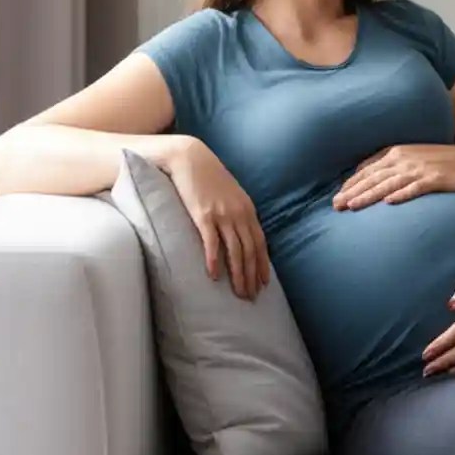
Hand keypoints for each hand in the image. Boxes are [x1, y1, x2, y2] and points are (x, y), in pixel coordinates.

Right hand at [164, 137, 269, 300]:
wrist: (190, 158)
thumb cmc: (209, 177)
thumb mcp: (232, 194)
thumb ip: (238, 212)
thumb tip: (242, 233)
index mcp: (247, 210)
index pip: (259, 243)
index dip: (262, 264)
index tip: (263, 283)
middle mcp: (239, 214)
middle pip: (249, 251)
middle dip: (251, 276)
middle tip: (251, 297)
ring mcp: (222, 215)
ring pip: (235, 251)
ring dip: (238, 274)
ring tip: (238, 292)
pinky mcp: (203, 215)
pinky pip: (211, 242)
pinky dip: (214, 260)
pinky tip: (214, 276)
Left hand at [333, 143, 454, 210]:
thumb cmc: (431, 161)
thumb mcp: (406, 157)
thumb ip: (385, 164)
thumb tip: (360, 173)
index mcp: (394, 153)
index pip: (367, 170)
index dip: (351, 183)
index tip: (336, 197)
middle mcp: (404, 160)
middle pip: (374, 178)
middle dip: (353, 192)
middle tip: (336, 205)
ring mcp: (419, 170)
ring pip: (389, 184)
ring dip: (370, 195)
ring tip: (353, 205)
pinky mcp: (435, 180)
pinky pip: (416, 188)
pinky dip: (402, 194)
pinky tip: (389, 202)